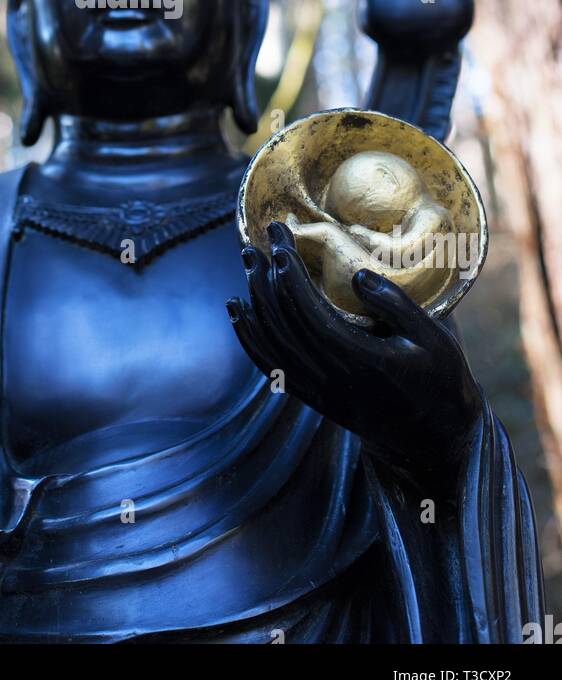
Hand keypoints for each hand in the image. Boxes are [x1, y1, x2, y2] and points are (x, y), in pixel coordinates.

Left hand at [227, 222, 481, 483]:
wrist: (434, 439)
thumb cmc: (440, 380)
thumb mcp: (434, 340)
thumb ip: (397, 306)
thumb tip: (356, 274)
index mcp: (363, 361)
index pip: (309, 312)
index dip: (289, 274)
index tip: (280, 240)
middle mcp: (333, 379)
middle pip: (283, 323)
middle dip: (266, 277)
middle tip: (258, 239)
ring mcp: (319, 392)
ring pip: (272, 343)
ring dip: (254, 300)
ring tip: (248, 261)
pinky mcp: (313, 399)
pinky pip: (271, 366)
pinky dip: (249, 337)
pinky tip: (238, 311)